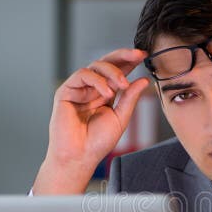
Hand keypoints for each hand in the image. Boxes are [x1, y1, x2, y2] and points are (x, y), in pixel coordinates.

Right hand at [33, 48, 150, 193]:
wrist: (80, 156)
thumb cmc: (97, 142)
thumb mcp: (121, 118)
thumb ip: (130, 98)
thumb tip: (143, 80)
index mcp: (105, 94)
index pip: (118, 72)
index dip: (130, 62)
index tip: (144, 56)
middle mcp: (92, 88)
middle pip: (106, 63)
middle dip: (123, 56)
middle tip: (138, 55)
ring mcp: (79, 88)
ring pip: (96, 66)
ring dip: (113, 72)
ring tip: (123, 85)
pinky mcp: (66, 91)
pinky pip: (83, 75)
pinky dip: (98, 80)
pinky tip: (107, 92)